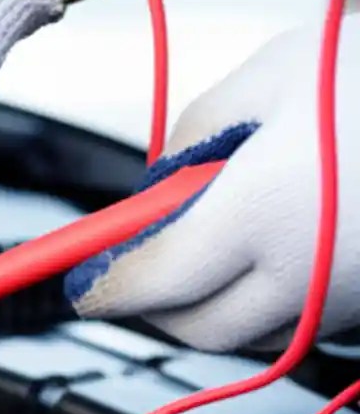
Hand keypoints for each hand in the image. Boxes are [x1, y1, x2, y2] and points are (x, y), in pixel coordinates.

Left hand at [66, 16, 359, 350]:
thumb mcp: (275, 76)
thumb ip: (196, 136)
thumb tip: (157, 184)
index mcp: (261, 217)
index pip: (150, 284)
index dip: (103, 291)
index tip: (80, 286)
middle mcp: (307, 277)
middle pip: (195, 331)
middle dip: (151, 309)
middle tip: (131, 271)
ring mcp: (354, 302)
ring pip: (254, 337)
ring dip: (211, 309)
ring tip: (207, 250)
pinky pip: (309, 327)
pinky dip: (273, 305)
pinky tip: (278, 254)